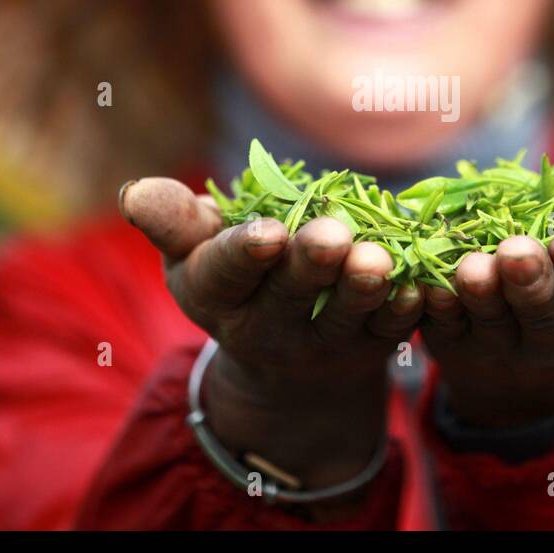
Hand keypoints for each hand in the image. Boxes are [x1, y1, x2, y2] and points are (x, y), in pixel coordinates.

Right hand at [120, 178, 422, 493]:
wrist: (284, 361)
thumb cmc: (233, 280)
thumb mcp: (194, 254)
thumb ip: (173, 222)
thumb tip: (133, 191)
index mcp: (219, 297)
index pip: (226, 274)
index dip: (244, 253)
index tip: (266, 232)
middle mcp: (270, 327)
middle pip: (291, 295)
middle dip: (311, 265)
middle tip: (332, 235)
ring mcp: (326, 342)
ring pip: (347, 316)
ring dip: (364, 287)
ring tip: (379, 257)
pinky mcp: (373, 344)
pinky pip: (393, 331)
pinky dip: (406, 311)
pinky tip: (420, 286)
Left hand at [419, 192, 553, 427]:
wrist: (541, 342)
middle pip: (541, 309)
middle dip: (529, 280)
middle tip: (516, 250)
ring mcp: (503, 347)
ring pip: (488, 317)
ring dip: (476, 292)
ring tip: (469, 265)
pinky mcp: (454, 343)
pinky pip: (439, 323)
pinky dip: (430, 301)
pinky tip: (419, 279)